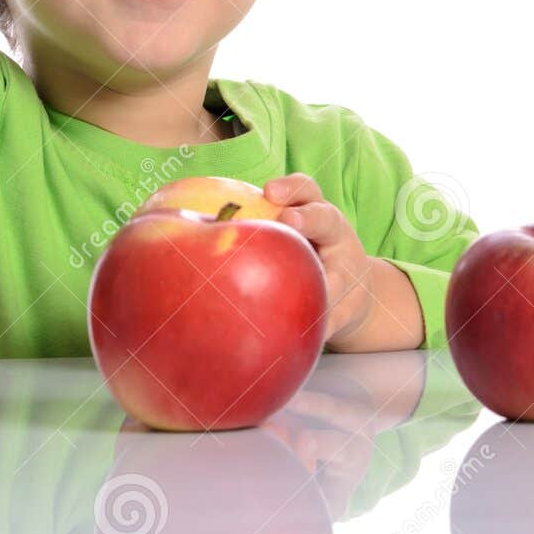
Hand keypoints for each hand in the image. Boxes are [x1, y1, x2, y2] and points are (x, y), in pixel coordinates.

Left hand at [263, 173, 374, 346]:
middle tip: (288, 221)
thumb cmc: (304, 256)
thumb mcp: (292, 234)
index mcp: (316, 215)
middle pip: (327, 219)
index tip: (268, 191)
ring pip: (337, 277)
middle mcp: (336, 238)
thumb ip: (255, 226)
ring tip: (303, 297)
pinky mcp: (347, 310)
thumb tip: (178, 219)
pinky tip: (284, 345)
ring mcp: (347, 273)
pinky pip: (328, 321)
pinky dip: (312, 330)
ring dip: (320, 286)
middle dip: (308, 219)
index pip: (306, 191)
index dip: (290, 188)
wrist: (355, 294)